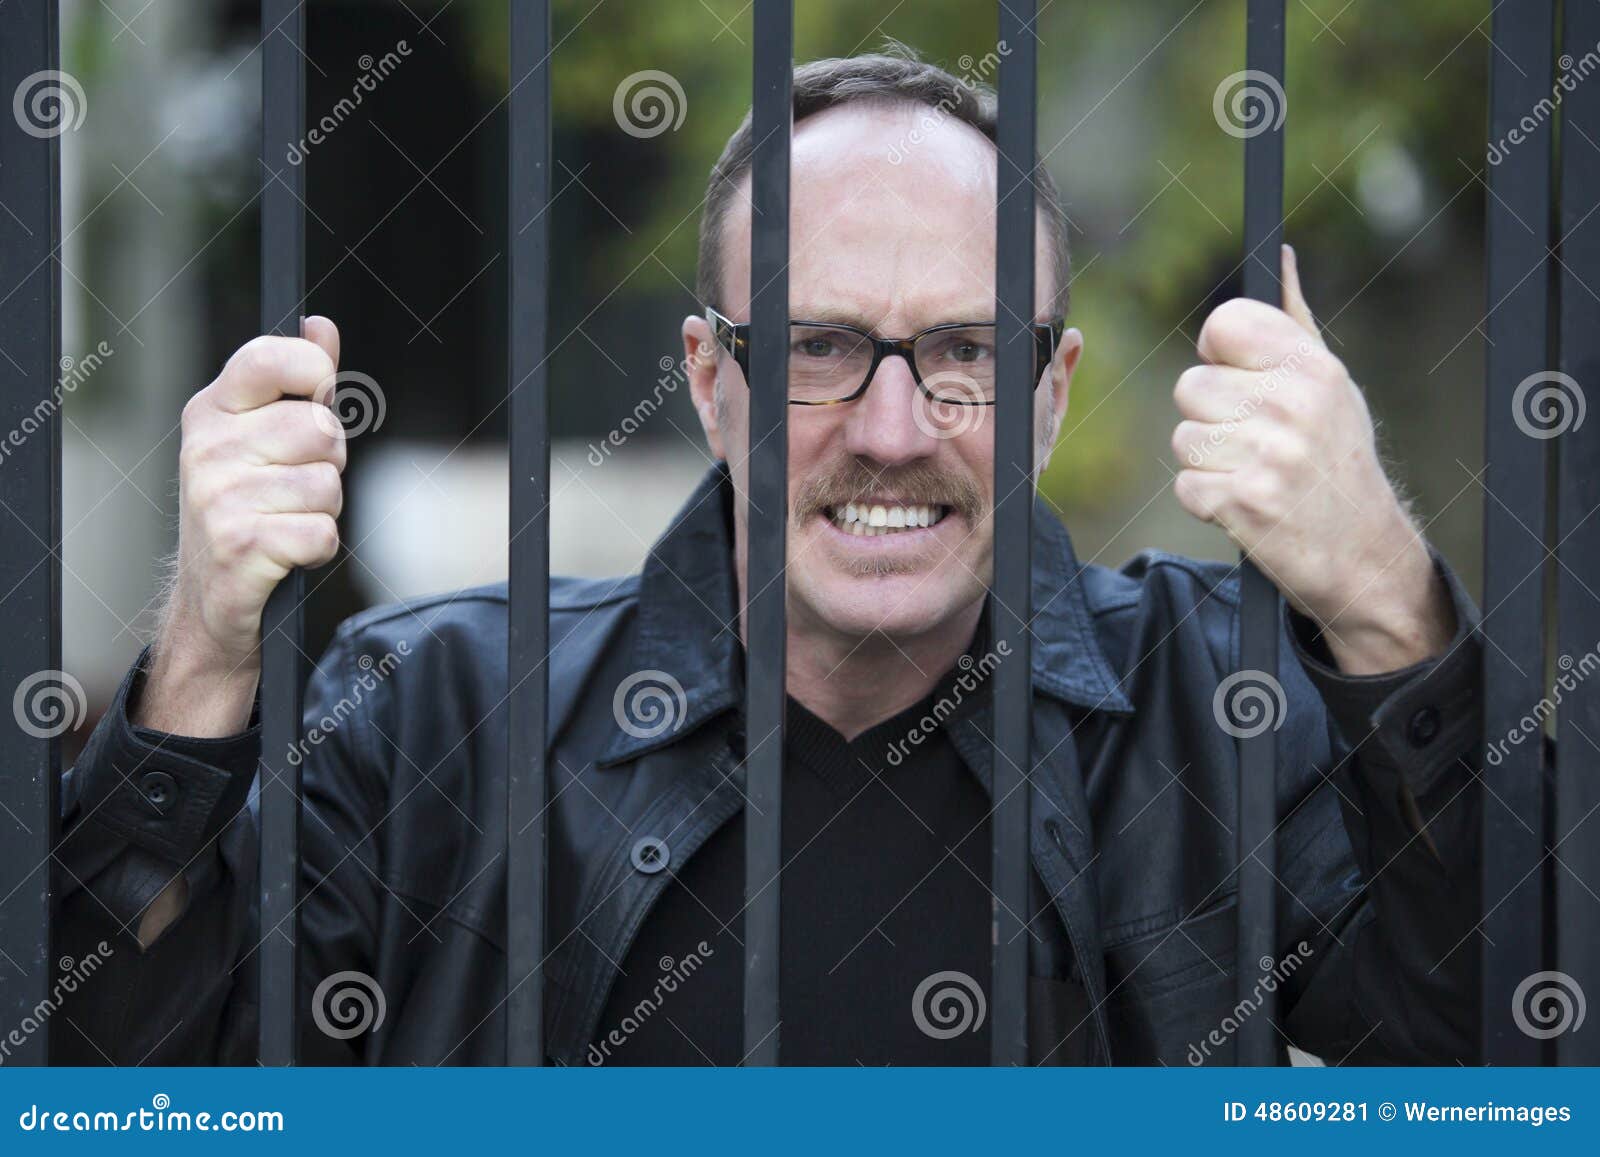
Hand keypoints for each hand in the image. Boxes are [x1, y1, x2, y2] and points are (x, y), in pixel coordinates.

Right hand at [137, 317, 345, 734]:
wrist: (211, 597)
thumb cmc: (248, 508)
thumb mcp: (264, 438)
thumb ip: (298, 383)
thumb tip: (320, 327)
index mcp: (212, 410)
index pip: (272, 358)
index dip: (313, 374)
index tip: (316, 399)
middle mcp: (207, 448)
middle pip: (320, 428)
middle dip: (330, 461)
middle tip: (299, 484)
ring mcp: (218, 497)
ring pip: (328, 484)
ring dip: (324, 509)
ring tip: (288, 519)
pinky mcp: (239, 545)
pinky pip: (323, 532)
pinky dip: (319, 548)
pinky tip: (288, 552)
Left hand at [1170, 246, 1453, 674]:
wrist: (1362, 554)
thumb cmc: (1337, 463)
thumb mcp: (1332, 387)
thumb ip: (1295, 324)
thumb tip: (1279, 259)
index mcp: (1312, 368)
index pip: (1223, 325)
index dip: (1216, 353)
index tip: (1233, 375)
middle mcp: (1292, 405)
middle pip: (1190, 387)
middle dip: (1210, 419)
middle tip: (1252, 443)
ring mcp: (1268, 455)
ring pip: (1184, 438)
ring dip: (1207, 462)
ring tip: (1254, 474)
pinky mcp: (1243, 503)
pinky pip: (1185, 485)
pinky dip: (1206, 501)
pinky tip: (1245, 504)